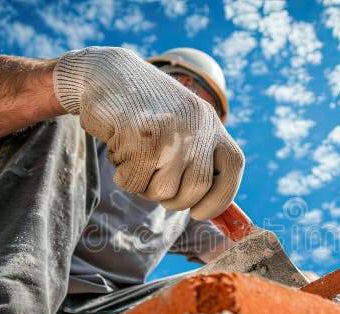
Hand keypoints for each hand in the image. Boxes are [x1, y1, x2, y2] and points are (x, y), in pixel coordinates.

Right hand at [53, 47, 243, 219]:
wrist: (107, 74)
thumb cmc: (145, 110)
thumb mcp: (182, 126)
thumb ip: (199, 161)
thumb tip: (212, 213)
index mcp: (211, 123)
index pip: (232, 168)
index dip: (221, 198)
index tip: (201, 213)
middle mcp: (196, 126)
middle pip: (196, 189)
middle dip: (174, 200)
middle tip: (157, 187)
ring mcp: (169, 131)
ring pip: (163, 192)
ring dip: (144, 186)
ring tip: (135, 158)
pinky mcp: (140, 137)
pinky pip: (134, 182)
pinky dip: (123, 175)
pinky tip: (120, 148)